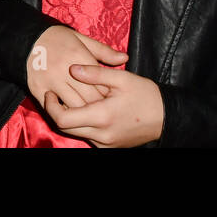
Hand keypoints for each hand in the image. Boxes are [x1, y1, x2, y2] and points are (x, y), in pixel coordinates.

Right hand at [26, 25, 126, 108]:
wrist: (25, 38)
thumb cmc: (56, 38)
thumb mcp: (80, 38)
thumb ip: (103, 51)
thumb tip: (125, 58)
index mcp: (77, 55)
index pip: (100, 82)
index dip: (110, 93)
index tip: (114, 98)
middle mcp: (64, 70)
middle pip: (89, 97)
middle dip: (100, 106)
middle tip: (107, 111)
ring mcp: (50, 81)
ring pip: (74, 106)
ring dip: (85, 112)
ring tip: (93, 114)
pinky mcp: (38, 89)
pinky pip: (55, 108)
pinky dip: (66, 113)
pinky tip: (73, 113)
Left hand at [43, 65, 164, 147]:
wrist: (166, 117)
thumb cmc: (145, 95)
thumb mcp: (122, 78)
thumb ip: (95, 73)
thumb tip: (72, 69)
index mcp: (102, 116)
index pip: (62, 119)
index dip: (50, 106)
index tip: (51, 92)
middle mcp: (101, 135)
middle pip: (65, 128)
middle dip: (57, 111)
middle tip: (56, 94)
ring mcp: (106, 144)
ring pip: (76, 133)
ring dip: (70, 119)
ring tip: (72, 99)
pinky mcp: (110, 147)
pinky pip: (88, 137)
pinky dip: (82, 125)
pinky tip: (87, 110)